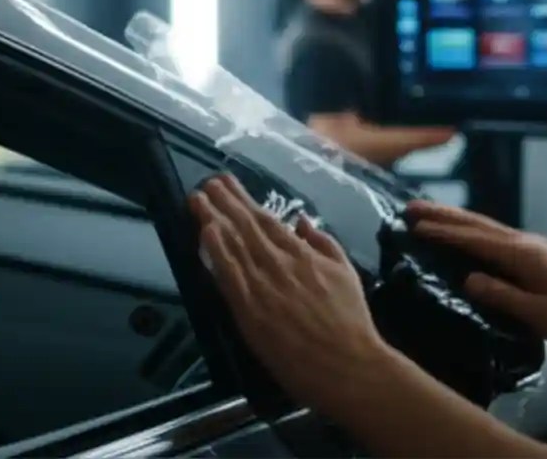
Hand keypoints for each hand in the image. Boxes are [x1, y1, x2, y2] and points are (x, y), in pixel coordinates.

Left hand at [190, 175, 395, 416]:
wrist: (346, 364)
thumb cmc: (350, 321)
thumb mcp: (345, 271)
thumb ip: (323, 243)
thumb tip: (302, 220)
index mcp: (301, 253)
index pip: (265, 219)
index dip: (242, 199)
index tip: (226, 184)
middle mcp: (278, 262)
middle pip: (244, 226)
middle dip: (223, 202)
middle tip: (205, 183)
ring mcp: (262, 285)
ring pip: (232, 244)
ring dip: (212, 219)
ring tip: (197, 199)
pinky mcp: (249, 309)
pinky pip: (227, 273)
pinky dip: (215, 250)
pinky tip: (204, 233)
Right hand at [408, 201, 546, 343]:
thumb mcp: (540, 314)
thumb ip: (503, 296)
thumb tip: (467, 280)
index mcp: (521, 254)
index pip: (474, 240)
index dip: (444, 232)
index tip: (415, 225)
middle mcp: (522, 241)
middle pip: (476, 223)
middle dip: (442, 214)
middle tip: (410, 207)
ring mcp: (528, 243)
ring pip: (484, 224)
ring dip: (454, 217)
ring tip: (426, 211)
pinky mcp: (532, 250)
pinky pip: (492, 233)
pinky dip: (470, 226)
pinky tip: (462, 229)